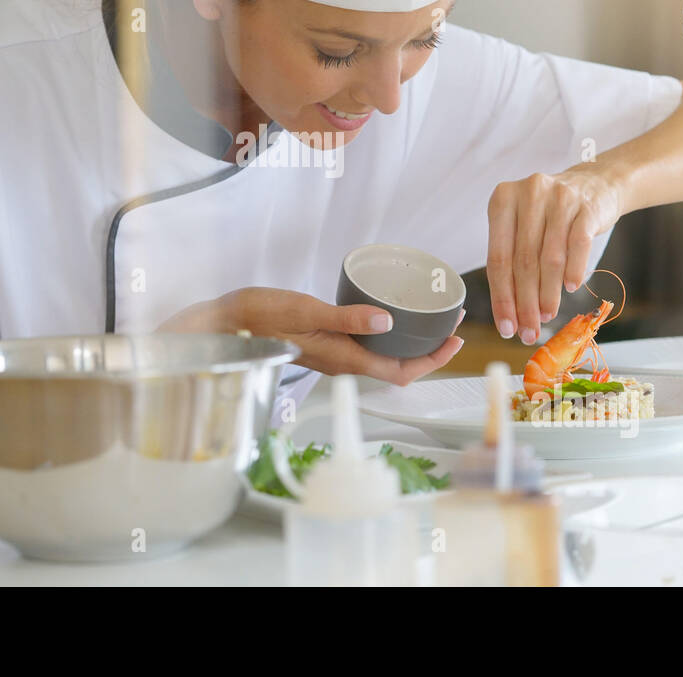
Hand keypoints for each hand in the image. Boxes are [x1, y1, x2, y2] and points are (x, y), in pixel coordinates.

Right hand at [157, 286, 465, 385]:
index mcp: (344, 359)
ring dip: (411, 340)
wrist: (227, 322)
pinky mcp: (326, 342)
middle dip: (430, 348)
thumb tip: (386, 322)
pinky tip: (389, 312)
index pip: (401, 371)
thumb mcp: (307, 312)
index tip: (455, 338)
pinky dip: (388, 332)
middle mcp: (344, 361)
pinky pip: (367, 344)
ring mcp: (335, 353)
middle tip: (451, 322)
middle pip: (399, 365)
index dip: (433, 360)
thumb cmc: (262, 317)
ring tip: (429, 316)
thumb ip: (346, 318)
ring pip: (384, 355)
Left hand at [486, 168, 625, 345]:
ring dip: (548, 294)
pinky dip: (573, 271)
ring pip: (549, 258)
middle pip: (522, 261)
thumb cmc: (551, 215)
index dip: (501, 297)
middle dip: (525, 303)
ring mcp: (559, 198)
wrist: (596, 185)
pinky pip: (578, 245)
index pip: (497, 258)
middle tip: (528, 330)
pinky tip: (570, 289)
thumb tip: (511, 314)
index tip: (506, 327)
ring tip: (547, 316)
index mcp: (502, 200)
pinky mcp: (586, 207)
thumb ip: (513, 261)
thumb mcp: (524, 226)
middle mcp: (528, 194)